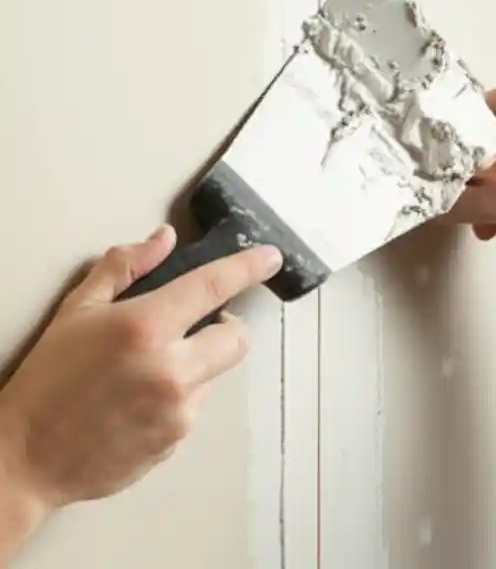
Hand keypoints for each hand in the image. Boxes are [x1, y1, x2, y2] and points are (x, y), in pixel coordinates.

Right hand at [0, 226, 281, 527]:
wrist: (25, 456)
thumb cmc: (47, 380)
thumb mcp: (77, 310)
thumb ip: (124, 267)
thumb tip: (164, 239)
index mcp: (145, 327)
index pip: (213, 286)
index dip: (248, 268)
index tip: (270, 259)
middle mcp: (171, 368)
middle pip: (237, 339)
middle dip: (224, 328)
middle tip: (193, 329)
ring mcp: (178, 409)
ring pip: (214, 375)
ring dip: (195, 367)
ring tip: (143, 374)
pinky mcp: (177, 440)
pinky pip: (194, 408)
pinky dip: (177, 400)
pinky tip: (137, 403)